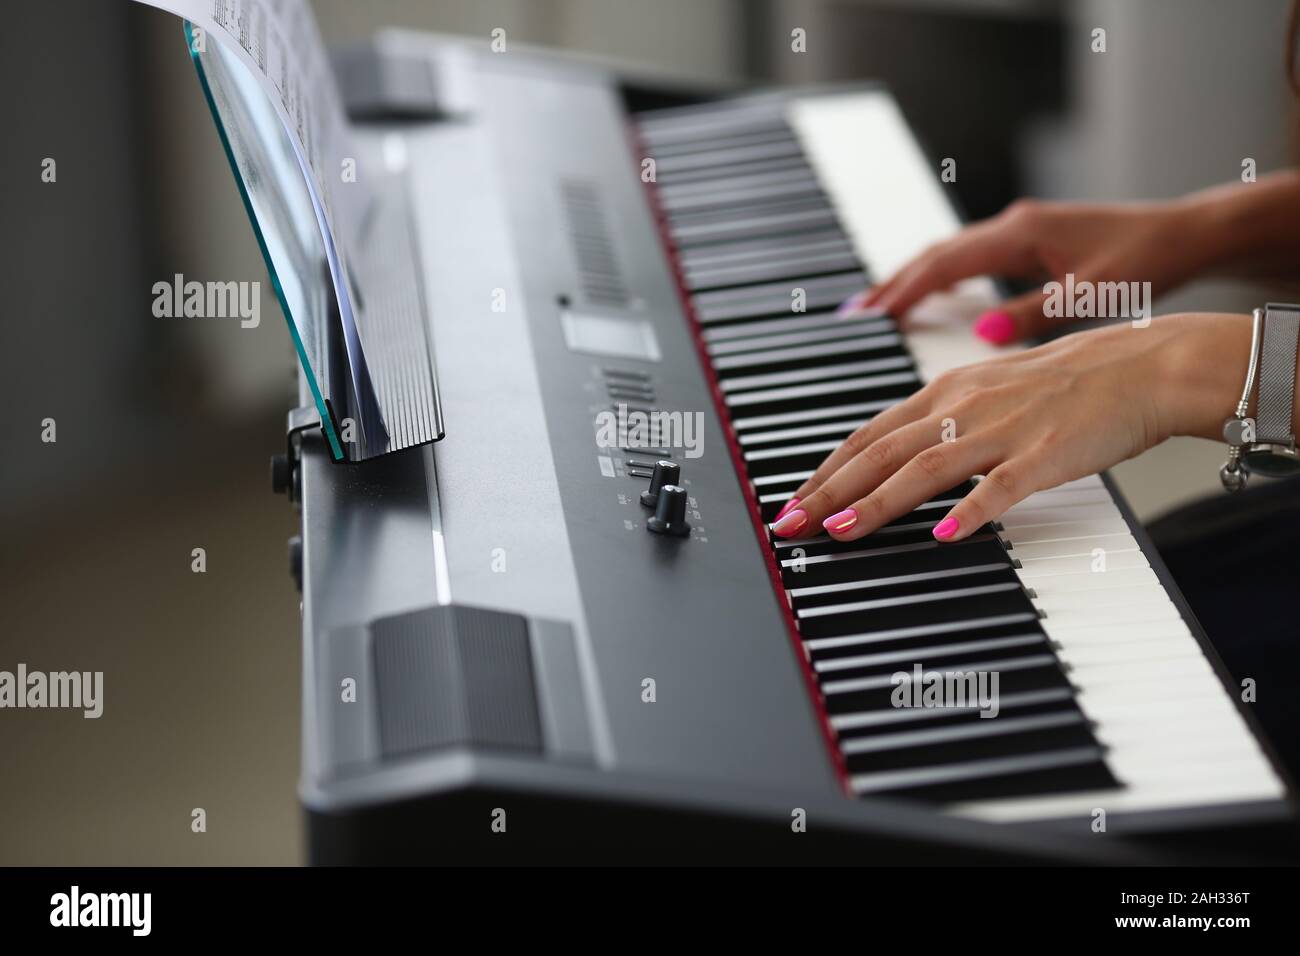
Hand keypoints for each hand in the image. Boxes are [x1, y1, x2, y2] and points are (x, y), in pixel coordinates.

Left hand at [770, 314, 1250, 542]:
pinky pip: (1002, 485)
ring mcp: (1003, 429)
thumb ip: (941, 419)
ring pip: (924, 468)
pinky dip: (971, 510)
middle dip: (828, 491)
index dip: (825, 469)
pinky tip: (945, 535)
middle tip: (788, 524)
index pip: (867, 434)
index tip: (792, 500)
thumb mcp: (989, 390)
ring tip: (839, 532)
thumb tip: (895, 451)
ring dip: (876, 502)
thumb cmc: (1069, 382)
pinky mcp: (1044, 453)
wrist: (1144, 365)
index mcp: (946, 391)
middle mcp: (963, 406)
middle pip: (880, 452)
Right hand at [838, 198, 1216, 344]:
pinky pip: (969, 260)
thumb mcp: (1091, 293)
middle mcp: (1014, 227)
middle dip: (894, 284)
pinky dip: (940, 278)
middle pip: (936, 255)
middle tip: (856, 313)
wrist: (1188, 234)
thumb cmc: (1148, 260)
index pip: (944, 263)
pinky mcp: (1031, 243)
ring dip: (913, 280)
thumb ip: (1034, 313)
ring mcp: (1020, 232)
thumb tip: (982, 332)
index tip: (872, 316)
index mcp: (1021, 234)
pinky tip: (931, 297)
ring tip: (878, 307)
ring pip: (949, 255)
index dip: (905, 291)